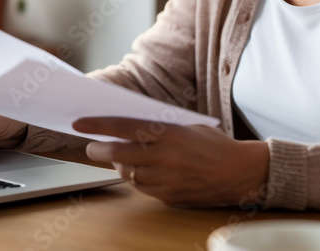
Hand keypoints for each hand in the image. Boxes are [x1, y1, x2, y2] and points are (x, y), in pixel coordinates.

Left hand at [73, 117, 268, 207]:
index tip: (80, 123)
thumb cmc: (213, 144)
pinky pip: (143, 188)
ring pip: (129, 173)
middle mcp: (167, 157)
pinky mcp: (170, 196)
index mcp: (170, 133)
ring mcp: (168, 180)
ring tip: (118, 157)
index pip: (125, 127)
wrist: (239, 173)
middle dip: (100, 149)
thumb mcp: (187, 125)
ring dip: (120, 165)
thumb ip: (158, 126)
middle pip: (120, 154)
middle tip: (91, 145)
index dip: (98, 125)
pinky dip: (136, 178)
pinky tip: (139, 170)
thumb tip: (125, 126)